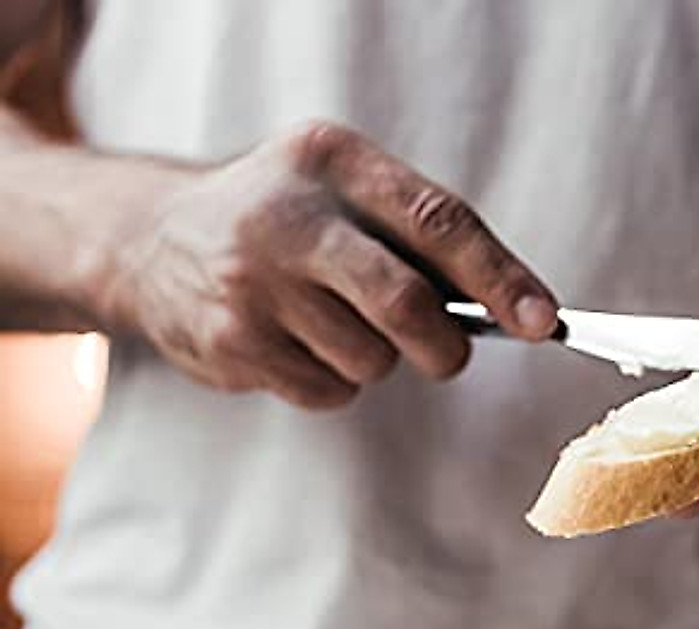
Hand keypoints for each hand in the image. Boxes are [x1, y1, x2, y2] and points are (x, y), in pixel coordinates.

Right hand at [98, 122, 557, 407]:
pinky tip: (300, 345)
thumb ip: (419, 236)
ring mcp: (253, 283)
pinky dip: (334, 383)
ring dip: (376, 360)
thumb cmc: (282, 220)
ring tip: (334, 324)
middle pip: (405, 305)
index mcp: (332, 161)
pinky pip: (329, 392)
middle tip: (446, 355)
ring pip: (371, 360)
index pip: (437, 222)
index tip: (542, 322)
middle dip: (444, 347)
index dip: (500, 279)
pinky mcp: (233, 343)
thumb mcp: (342, 190)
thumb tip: (518, 308)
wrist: (151, 240)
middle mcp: (288, 216)